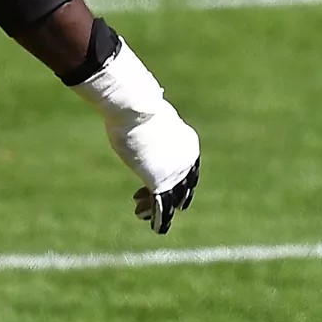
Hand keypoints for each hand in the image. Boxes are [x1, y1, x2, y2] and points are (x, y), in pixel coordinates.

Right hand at [70, 36, 200, 233]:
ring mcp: (178, 173)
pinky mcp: (163, 183)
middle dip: (168, 197)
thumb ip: (143, 117)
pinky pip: (164, 208)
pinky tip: (153, 227)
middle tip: (147, 203)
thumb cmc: (134, 105)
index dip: (174, 180)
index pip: (188, 169)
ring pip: (173, 199)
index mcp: (188, 144)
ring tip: (139, 211)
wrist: (133, 107)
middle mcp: (188, 160)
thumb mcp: (143, 115)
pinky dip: (159, 219)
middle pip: (185, 187)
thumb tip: (132, 94)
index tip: (152, 182)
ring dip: (156, 208)